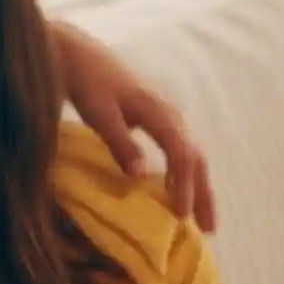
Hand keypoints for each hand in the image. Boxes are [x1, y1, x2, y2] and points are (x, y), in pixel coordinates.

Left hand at [53, 21, 215, 231]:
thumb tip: (140, 176)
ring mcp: (162, 114)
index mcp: (157, 111)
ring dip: (195, 185)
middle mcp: (168, 113)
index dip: (184, 186)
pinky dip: (182, 173)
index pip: (181, 155)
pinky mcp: (152, 117)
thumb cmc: (84, 81)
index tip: (182, 216)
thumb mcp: (98, 112)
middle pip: (195, 157)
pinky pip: (176, 149)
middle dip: (203, 193)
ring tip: (198, 217)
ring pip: (189, 154)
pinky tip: (175, 190)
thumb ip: (119, 142)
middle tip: (209, 230)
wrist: (75, 53)